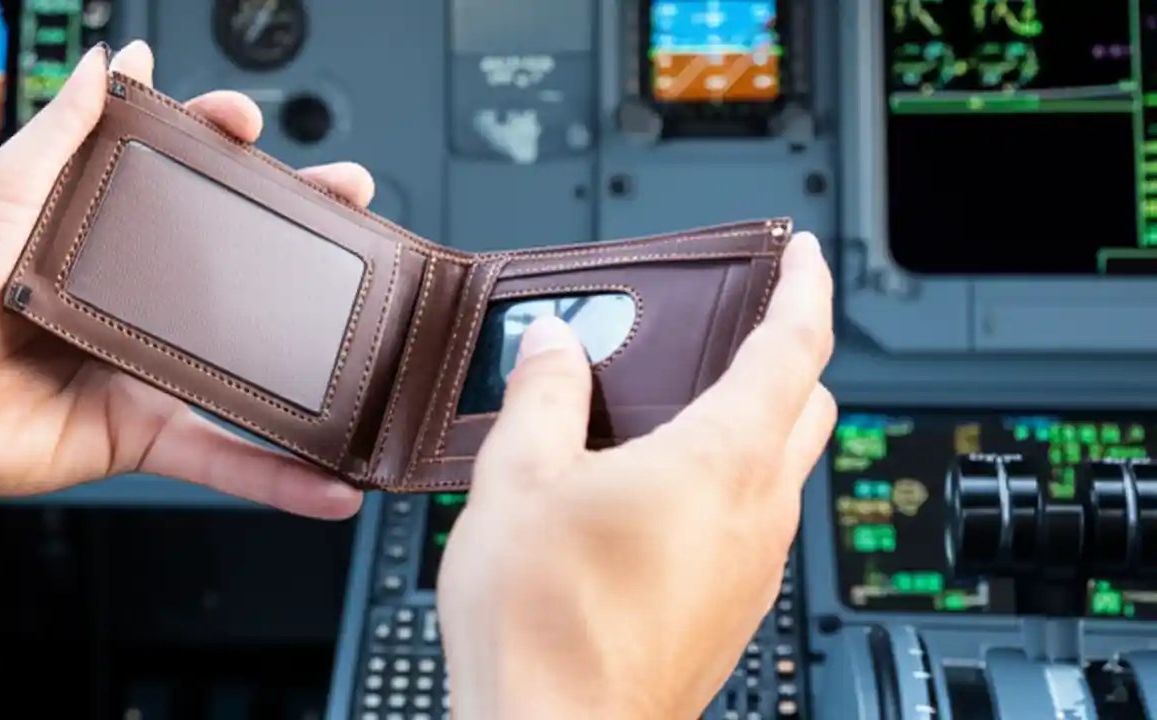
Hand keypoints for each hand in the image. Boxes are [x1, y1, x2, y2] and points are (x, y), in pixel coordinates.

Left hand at [0, 41, 370, 520]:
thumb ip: (62, 130)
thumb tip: (116, 56)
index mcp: (102, 237)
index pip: (182, 181)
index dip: (222, 146)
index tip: (247, 124)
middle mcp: (135, 299)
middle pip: (237, 263)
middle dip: (301, 232)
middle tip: (348, 200)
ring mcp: (147, 366)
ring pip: (248, 363)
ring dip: (314, 355)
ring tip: (370, 337)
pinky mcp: (144, 430)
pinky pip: (223, 457)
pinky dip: (279, 480)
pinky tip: (330, 485)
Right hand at [436, 234, 834, 718]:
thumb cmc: (546, 629)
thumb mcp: (518, 480)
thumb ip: (544, 393)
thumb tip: (556, 344)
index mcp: (720, 460)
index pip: (795, 344)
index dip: (805, 286)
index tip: (804, 254)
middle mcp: (757, 513)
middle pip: (811, 404)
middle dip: (791, 351)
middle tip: (746, 325)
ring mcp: (753, 566)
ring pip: (785, 466)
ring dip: (757, 420)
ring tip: (680, 407)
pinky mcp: (732, 607)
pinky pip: (755, 520)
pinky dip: (730, 481)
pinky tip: (657, 494)